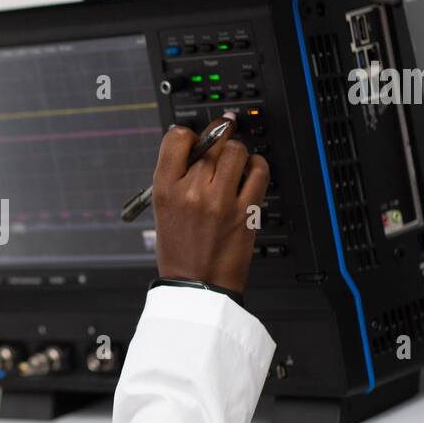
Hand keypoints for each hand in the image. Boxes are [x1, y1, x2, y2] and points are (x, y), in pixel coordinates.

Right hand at [151, 120, 269, 294]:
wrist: (197, 287)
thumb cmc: (180, 253)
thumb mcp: (164, 210)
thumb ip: (178, 178)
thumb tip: (200, 148)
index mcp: (165, 189)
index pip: (177, 137)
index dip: (190, 135)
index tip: (197, 140)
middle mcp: (191, 191)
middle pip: (211, 141)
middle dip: (218, 140)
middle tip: (221, 145)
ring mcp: (219, 200)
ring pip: (236, 151)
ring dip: (238, 152)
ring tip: (236, 164)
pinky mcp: (244, 211)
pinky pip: (259, 171)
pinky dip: (257, 167)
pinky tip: (250, 174)